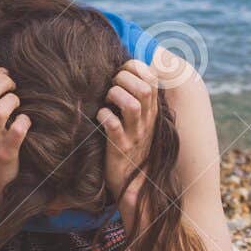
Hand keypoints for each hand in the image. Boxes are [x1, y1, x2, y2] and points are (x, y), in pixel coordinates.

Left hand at [99, 59, 158, 205]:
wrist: (130, 182)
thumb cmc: (129, 145)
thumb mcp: (139, 121)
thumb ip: (136, 98)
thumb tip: (122, 72)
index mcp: (151, 110)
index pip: (151, 78)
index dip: (135, 68)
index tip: (120, 71)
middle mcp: (146, 121)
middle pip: (143, 88)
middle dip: (123, 78)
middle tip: (110, 85)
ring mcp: (134, 134)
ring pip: (132, 104)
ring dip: (115, 95)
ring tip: (107, 100)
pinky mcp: (120, 148)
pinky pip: (113, 125)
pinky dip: (104, 116)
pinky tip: (99, 116)